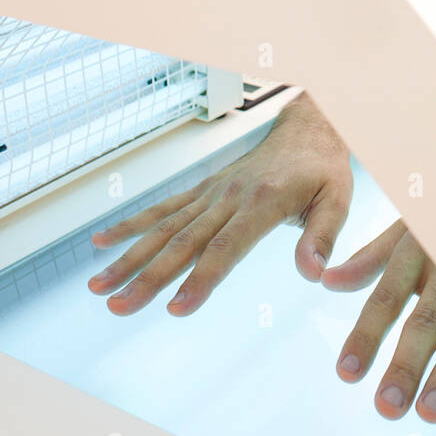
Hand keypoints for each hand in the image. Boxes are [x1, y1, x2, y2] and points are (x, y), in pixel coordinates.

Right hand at [88, 92, 352, 314]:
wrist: (307, 127)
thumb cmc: (323, 168)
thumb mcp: (338, 198)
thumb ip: (323, 236)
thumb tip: (312, 275)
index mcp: (262, 203)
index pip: (226, 247)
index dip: (200, 278)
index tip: (176, 308)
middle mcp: (228, 198)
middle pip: (182, 242)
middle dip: (148, 277)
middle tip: (118, 306)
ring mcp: (210, 193)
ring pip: (163, 228)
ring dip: (128, 257)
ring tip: (98, 286)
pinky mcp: (202, 191)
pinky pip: (162, 209)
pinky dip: (130, 225)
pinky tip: (102, 241)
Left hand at [322, 224, 435, 420]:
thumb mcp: (408, 225)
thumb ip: (371, 257)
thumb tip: (327, 281)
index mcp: (419, 250)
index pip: (387, 297)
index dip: (366, 334)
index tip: (345, 373)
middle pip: (426, 321)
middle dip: (406, 364)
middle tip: (385, 408)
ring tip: (431, 413)